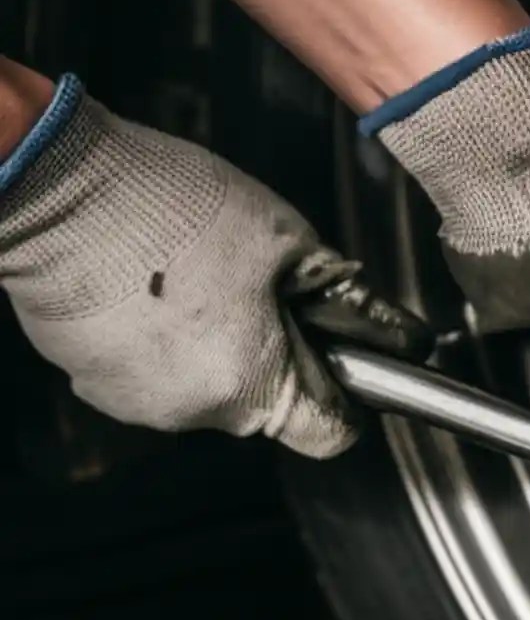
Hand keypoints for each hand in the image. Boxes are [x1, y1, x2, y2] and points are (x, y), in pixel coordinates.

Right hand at [0, 80, 364, 457]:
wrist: (54, 187)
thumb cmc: (170, 210)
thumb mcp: (287, 239)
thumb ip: (339, 293)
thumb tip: (386, 324)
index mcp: (251, 389)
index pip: (329, 432)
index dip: (350, 397)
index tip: (348, 361)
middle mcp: (192, 414)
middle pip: (266, 404)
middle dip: (280, 352)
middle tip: (269, 288)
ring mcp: (136, 403)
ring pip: (210, 386)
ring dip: (221, 343)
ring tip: (206, 277)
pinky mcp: (92, 381)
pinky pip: (157, 370)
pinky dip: (169, 338)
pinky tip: (160, 284)